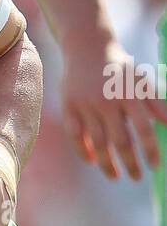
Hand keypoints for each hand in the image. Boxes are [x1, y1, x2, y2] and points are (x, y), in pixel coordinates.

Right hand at [60, 39, 166, 180]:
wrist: (87, 47)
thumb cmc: (120, 68)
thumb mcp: (140, 81)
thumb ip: (157, 103)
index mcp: (129, 94)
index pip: (144, 130)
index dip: (151, 151)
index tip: (155, 167)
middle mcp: (108, 101)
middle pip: (121, 141)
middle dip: (130, 164)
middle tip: (137, 177)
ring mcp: (86, 105)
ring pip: (98, 143)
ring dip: (108, 164)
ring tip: (115, 176)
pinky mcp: (69, 107)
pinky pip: (75, 136)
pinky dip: (83, 151)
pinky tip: (92, 161)